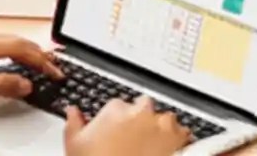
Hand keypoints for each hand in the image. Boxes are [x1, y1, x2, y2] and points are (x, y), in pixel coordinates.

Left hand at [0, 34, 62, 106]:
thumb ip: (1, 85)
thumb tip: (24, 83)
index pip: (24, 49)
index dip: (43, 62)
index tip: (55, 72)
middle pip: (19, 41)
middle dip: (39, 54)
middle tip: (54, 67)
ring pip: (9, 41)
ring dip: (27, 51)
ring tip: (39, 62)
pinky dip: (13, 51)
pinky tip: (11, 60)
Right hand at [64, 96, 189, 155]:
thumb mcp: (74, 145)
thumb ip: (74, 122)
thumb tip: (73, 111)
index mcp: (116, 109)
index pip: (118, 105)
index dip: (117, 120)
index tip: (115, 132)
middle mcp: (141, 112)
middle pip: (144, 107)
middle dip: (140, 120)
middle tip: (133, 141)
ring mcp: (162, 124)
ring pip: (165, 119)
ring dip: (160, 129)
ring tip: (150, 149)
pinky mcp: (180, 139)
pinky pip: (183, 133)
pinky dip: (177, 141)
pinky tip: (167, 153)